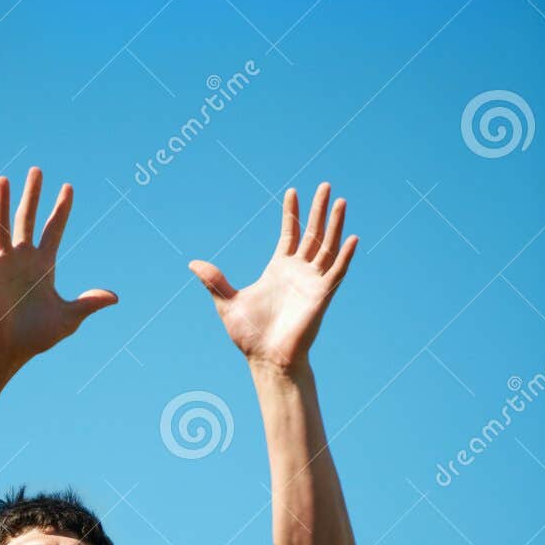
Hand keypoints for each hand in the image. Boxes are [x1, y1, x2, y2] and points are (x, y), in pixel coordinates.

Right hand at [0, 167, 116, 374]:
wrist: (7, 352)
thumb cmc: (35, 337)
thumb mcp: (68, 319)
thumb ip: (88, 303)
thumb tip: (114, 297)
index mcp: (44, 266)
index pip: (54, 230)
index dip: (61, 210)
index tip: (68, 188)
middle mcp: (23, 259)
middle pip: (28, 220)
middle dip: (33, 196)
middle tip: (37, 170)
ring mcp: (3, 265)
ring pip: (3, 227)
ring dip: (2, 204)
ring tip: (4, 180)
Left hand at [189, 183, 357, 372]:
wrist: (266, 359)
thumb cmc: (250, 335)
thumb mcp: (227, 302)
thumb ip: (214, 280)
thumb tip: (193, 264)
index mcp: (279, 269)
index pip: (289, 233)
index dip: (291, 212)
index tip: (292, 191)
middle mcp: (299, 272)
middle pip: (312, 233)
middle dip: (318, 210)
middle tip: (325, 186)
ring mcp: (312, 282)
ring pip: (327, 247)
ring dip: (335, 225)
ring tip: (341, 201)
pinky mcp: (322, 296)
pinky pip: (336, 272)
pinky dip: (344, 256)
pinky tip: (352, 238)